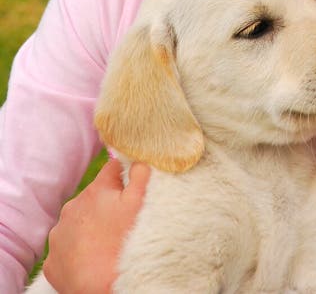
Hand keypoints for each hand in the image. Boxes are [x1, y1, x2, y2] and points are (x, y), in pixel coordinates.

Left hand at [43, 158, 149, 293]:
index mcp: (94, 191)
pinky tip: (92, 259)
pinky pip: (67, 249)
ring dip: (91, 228)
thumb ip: (140, 172)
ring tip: (107, 245)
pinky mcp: (52, 262)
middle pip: (94, 198)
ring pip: (78, 223)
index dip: (125, 178)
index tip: (132, 192)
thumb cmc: (125, 245)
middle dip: (107, 206)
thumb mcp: (140, 202)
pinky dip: (78, 252)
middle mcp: (71, 209)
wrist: (102, 290)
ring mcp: (59, 236)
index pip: (111, 169)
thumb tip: (137, 158)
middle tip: (123, 225)